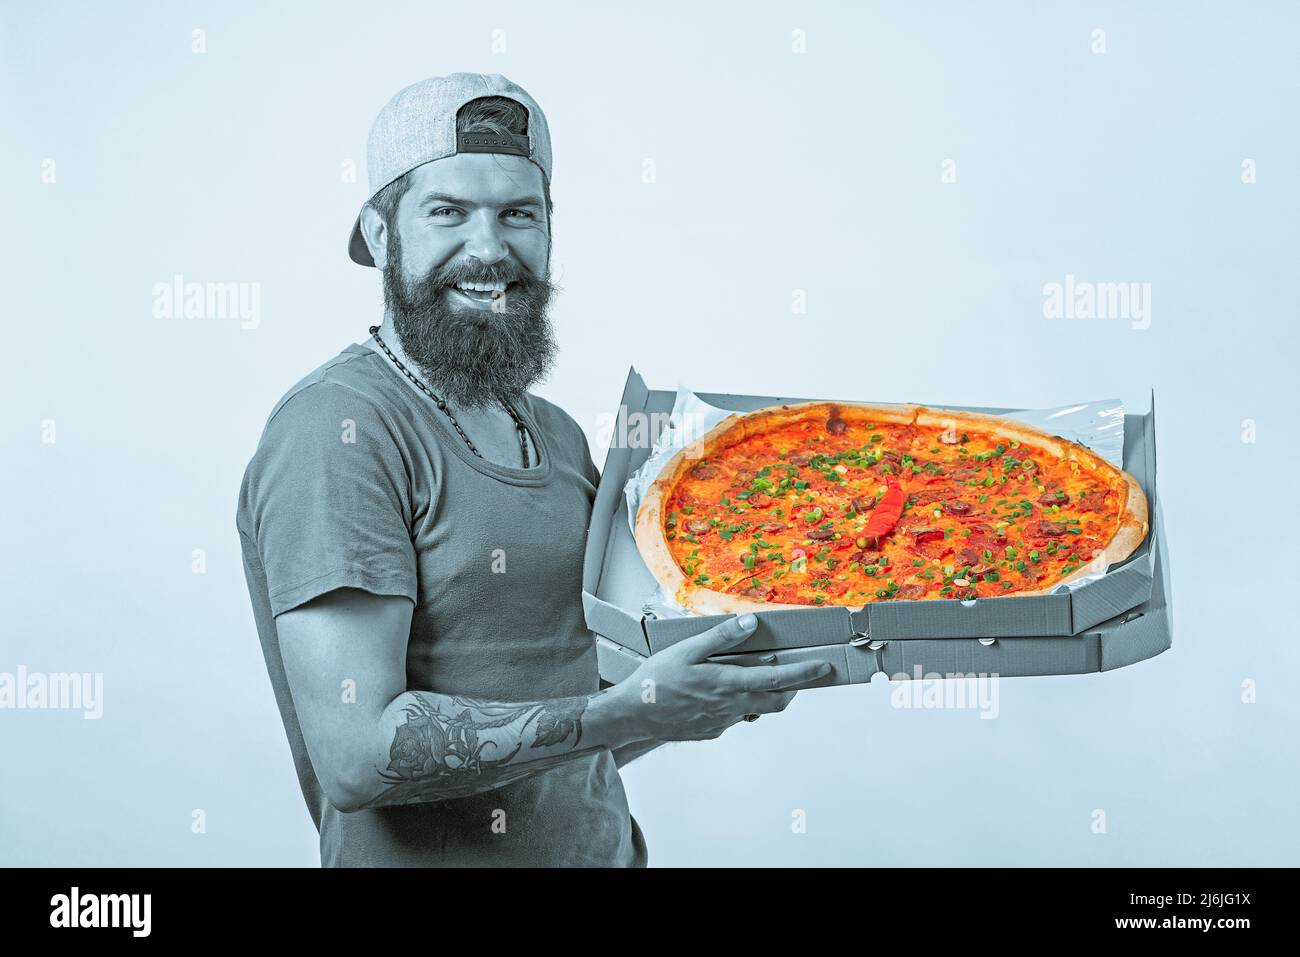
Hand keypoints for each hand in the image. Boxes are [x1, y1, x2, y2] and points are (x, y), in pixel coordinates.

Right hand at [611, 614, 830, 742]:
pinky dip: (736, 705)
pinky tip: (716, 694)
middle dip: (792, 690)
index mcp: (729, 684)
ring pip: (754, 710)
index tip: (822, 669)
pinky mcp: (710, 731)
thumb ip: (721, 637)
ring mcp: (721, 723)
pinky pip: (732, 718)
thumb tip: (750, 623)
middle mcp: (731, 708)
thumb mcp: (687, 650)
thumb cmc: (658, 680)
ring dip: (761, 696)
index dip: (804, 675)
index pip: (778, 681)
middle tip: (798, 676)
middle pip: (775, 702)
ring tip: (752, 678)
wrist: (633, 715)